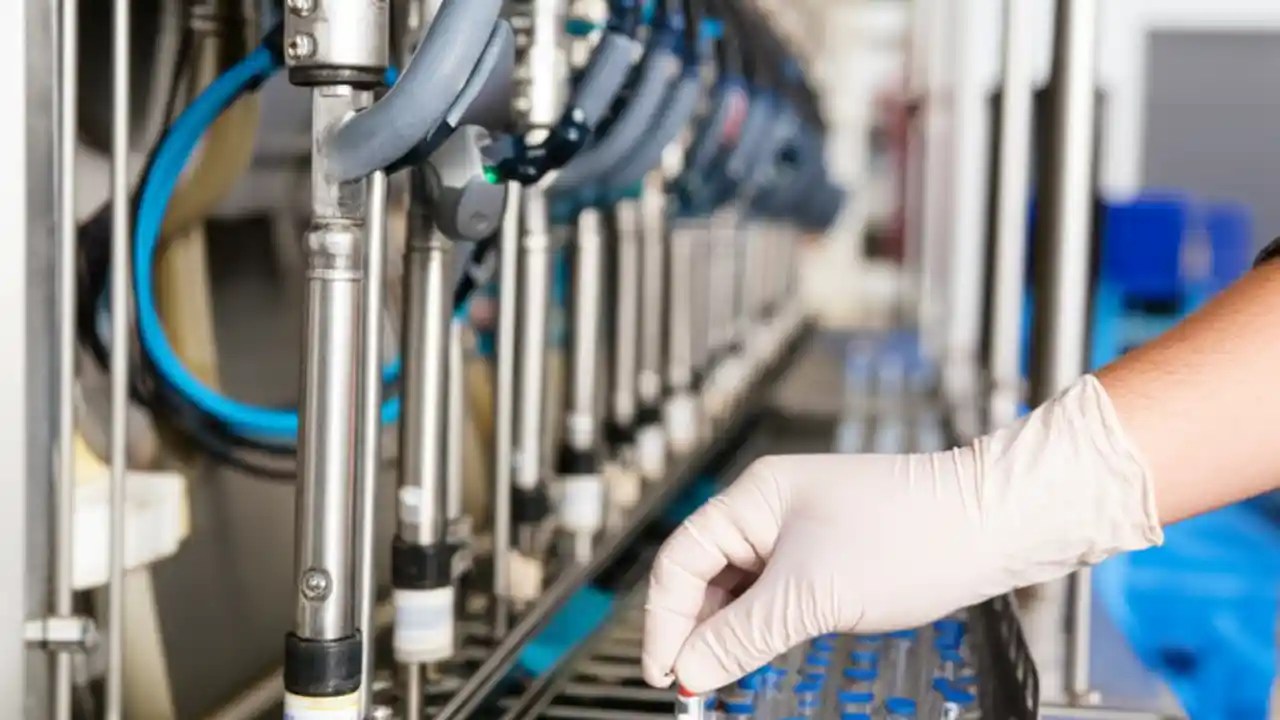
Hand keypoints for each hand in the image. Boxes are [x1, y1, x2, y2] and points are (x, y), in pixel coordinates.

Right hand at [641, 375, 1161, 692]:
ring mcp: (800, 528)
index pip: (680, 559)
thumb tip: (692, 669)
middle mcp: (769, 507)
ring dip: (728, 629)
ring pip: (740, 585)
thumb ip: (741, 636)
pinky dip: (762, 623)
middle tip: (691, 682)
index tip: (666, 672)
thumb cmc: (911, 536)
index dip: (664, 619)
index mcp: (754, 498)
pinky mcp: (828, 550)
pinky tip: (762, 650)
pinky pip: (774, 589)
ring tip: (724, 673)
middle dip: (693, 628)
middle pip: (704, 572)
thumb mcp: (811, 597)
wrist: (994, 523)